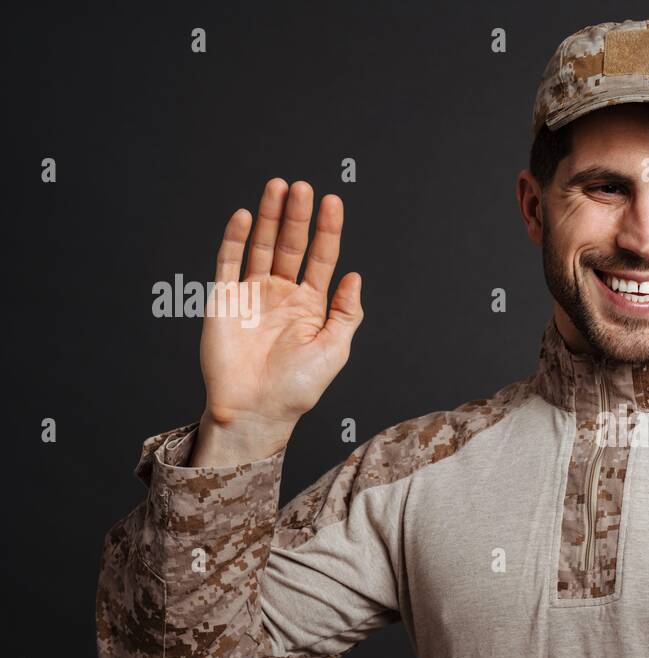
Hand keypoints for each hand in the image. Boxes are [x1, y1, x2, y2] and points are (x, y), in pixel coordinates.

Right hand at [192, 179, 364, 465]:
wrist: (256, 410)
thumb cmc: (297, 388)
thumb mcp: (334, 349)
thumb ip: (346, 312)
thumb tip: (355, 275)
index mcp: (310, 305)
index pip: (321, 258)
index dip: (327, 230)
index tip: (333, 201)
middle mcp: (281, 294)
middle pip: (290, 244)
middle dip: (297, 215)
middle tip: (302, 186)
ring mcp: (252, 294)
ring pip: (260, 245)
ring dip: (268, 216)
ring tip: (277, 186)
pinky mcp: (224, 300)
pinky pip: (229, 263)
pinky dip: (234, 238)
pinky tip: (244, 215)